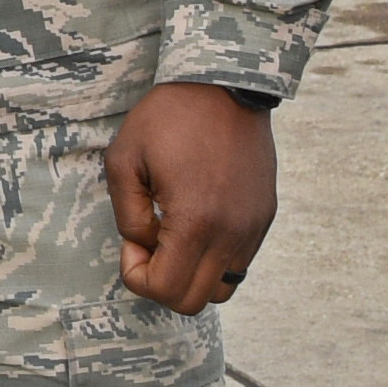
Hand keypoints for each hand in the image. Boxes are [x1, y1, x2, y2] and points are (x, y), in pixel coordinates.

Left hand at [105, 82, 277, 313]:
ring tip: (172, 238)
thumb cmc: (169, 118)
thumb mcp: (124, 160)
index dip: (137, 275)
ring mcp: (252, 227)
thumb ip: (128, 216)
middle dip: (161, 282)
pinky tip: (196, 223)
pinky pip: (239, 263)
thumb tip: (143, 247)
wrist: (225, 85)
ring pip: (221, 289)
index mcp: (195, 221)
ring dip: (190, 275)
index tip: (131, 241)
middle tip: (148, 242)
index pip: (165, 290)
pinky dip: (213, 259)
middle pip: (193, 301)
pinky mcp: (263, 217)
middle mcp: (231, 233)